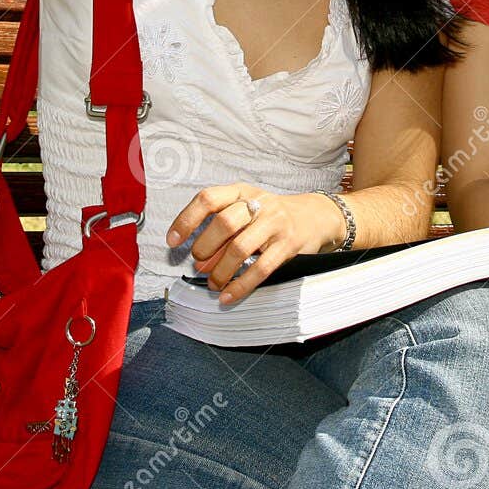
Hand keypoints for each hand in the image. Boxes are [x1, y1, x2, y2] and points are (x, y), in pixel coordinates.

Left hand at [166, 183, 344, 304]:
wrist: (316, 216)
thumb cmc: (271, 217)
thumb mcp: (246, 215)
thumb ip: (221, 236)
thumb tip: (199, 264)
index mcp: (241, 191)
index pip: (208, 198)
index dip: (186, 220)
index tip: (172, 241)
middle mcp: (258, 203)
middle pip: (224, 223)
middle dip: (205, 247)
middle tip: (198, 263)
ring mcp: (276, 223)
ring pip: (240, 249)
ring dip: (221, 271)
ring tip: (213, 284)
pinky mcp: (288, 245)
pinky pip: (260, 269)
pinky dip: (240, 286)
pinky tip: (228, 296)